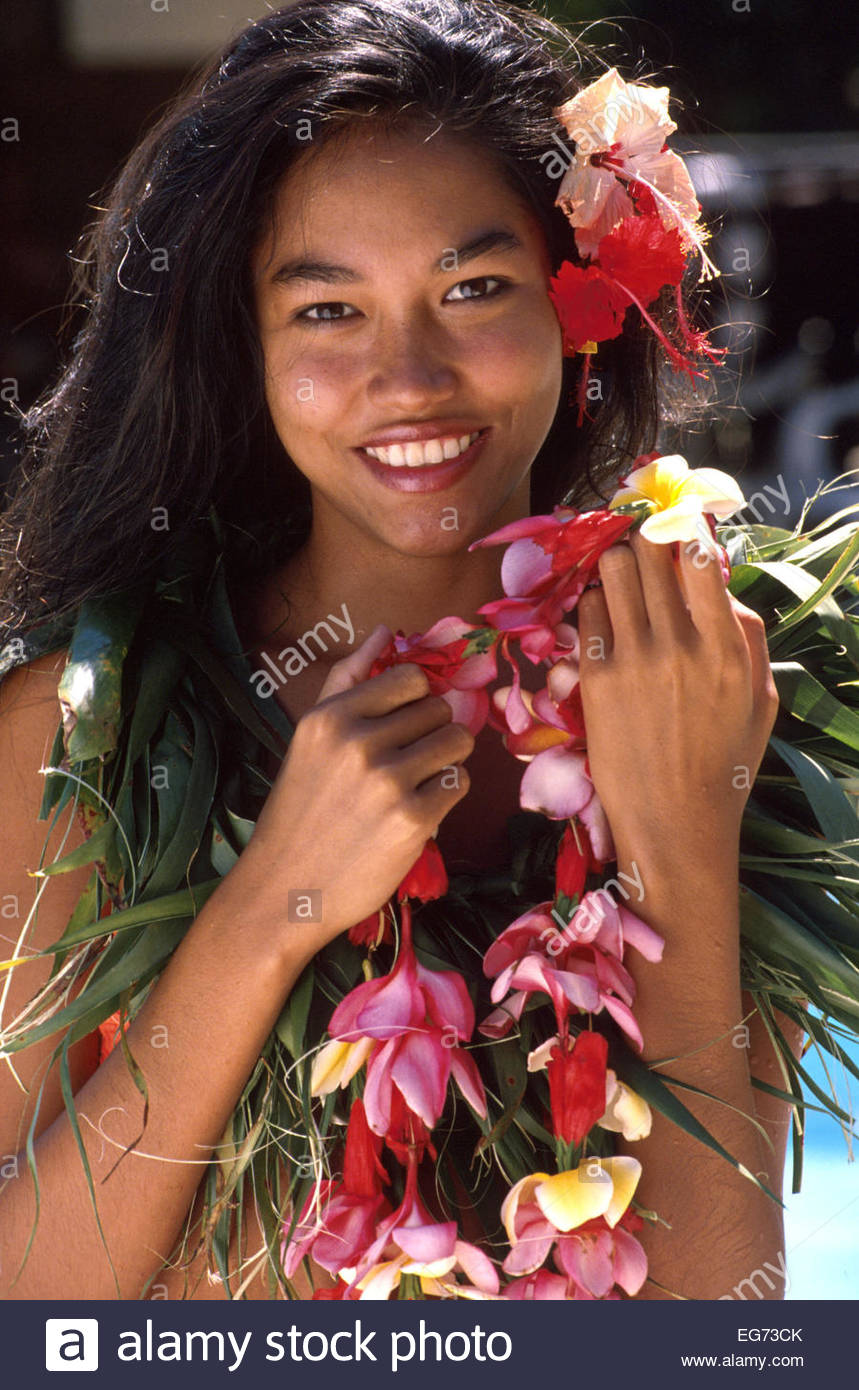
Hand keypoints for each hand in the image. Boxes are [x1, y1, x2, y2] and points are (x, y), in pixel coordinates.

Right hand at [232, 624, 473, 942]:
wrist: (285, 890)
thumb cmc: (299, 812)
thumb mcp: (309, 738)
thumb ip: (348, 680)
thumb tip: (385, 629)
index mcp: (329, 717)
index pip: (409, 678)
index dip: (416, 702)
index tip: (403, 727)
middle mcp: (357, 742)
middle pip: (438, 709)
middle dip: (431, 734)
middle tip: (406, 766)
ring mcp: (387, 781)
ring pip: (457, 741)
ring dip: (447, 761)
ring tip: (418, 784)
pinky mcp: (414, 819)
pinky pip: (460, 783)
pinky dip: (447, 796)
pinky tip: (418, 811)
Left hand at [577, 532, 777, 869]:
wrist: (674, 822)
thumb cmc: (725, 764)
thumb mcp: (759, 699)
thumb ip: (748, 636)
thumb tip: (720, 583)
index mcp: (726, 647)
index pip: (700, 558)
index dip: (685, 534)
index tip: (678, 533)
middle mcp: (679, 644)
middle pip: (650, 553)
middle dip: (647, 543)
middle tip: (644, 549)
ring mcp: (633, 658)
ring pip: (614, 570)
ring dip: (618, 567)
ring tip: (623, 580)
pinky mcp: (596, 677)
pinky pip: (588, 609)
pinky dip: (597, 604)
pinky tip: (607, 619)